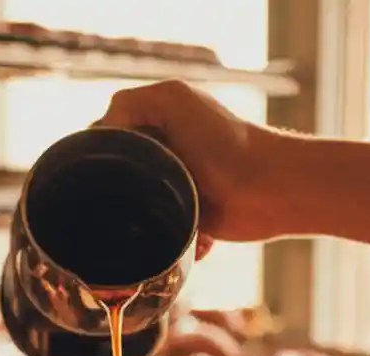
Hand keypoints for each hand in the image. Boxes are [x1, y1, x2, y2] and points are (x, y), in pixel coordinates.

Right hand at [98, 80, 283, 245]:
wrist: (270, 189)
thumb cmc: (225, 142)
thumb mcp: (172, 101)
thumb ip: (127, 105)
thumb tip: (99, 137)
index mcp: (156, 122)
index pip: (109, 139)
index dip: (102, 156)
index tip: (105, 175)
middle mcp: (166, 153)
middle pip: (121, 179)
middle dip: (123, 196)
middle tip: (128, 207)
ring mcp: (179, 188)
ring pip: (141, 212)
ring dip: (148, 223)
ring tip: (164, 223)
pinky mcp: (194, 220)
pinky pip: (167, 237)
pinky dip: (173, 241)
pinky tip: (190, 237)